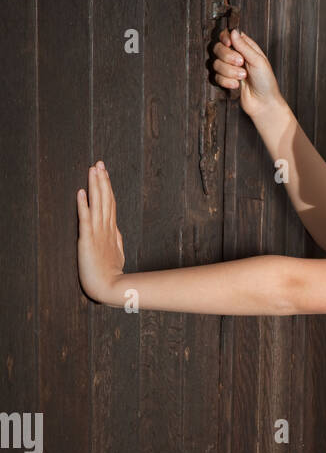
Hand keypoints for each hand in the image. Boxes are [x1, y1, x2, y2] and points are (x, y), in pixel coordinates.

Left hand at [77, 161, 125, 303]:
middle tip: (99, 163)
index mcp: (112, 232)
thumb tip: (117, 229)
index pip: (111, 205)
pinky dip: (83, 205)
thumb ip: (117, 240)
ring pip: (97, 205)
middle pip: (105, 200)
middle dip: (102, 180)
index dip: (108, 188)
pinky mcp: (88, 240)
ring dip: (95, 187)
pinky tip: (81, 192)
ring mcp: (98, 233)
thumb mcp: (118, 256)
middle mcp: (106, 229)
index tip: (105, 173)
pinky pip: (86, 219)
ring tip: (93, 170)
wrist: (111, 289)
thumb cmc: (112, 276)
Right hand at [212, 27, 284, 119]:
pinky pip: (216, 77)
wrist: (263, 103)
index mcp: (245, 47)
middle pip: (218, 48)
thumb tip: (233, 32)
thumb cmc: (266, 82)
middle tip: (241, 64)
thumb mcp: (258, 61)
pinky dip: (227, 82)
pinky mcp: (225, 80)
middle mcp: (235, 56)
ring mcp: (229, 68)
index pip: (227, 35)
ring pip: (216, 63)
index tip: (229, 44)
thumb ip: (244, 46)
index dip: (225, 38)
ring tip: (243, 77)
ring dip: (229, 72)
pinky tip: (237, 86)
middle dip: (228, 57)